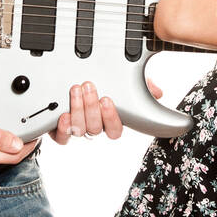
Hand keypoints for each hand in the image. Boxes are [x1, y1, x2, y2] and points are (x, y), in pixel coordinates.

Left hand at [47, 79, 164, 144]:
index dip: (111, 118)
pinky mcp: (59, 128)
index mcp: (108, 119)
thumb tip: (157, 92)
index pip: (115, 129)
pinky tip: (63, 114)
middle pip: (95, 128)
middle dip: (91, 107)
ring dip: (77, 109)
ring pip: (79, 129)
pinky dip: (62, 127)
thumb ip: (141, 85)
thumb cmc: (99, 82)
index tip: (107, 100)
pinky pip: (62, 137)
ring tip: (75, 90)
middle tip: (89, 86)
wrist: (66, 80)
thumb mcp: (121, 79)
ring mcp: (76, 127)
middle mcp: (93, 125)